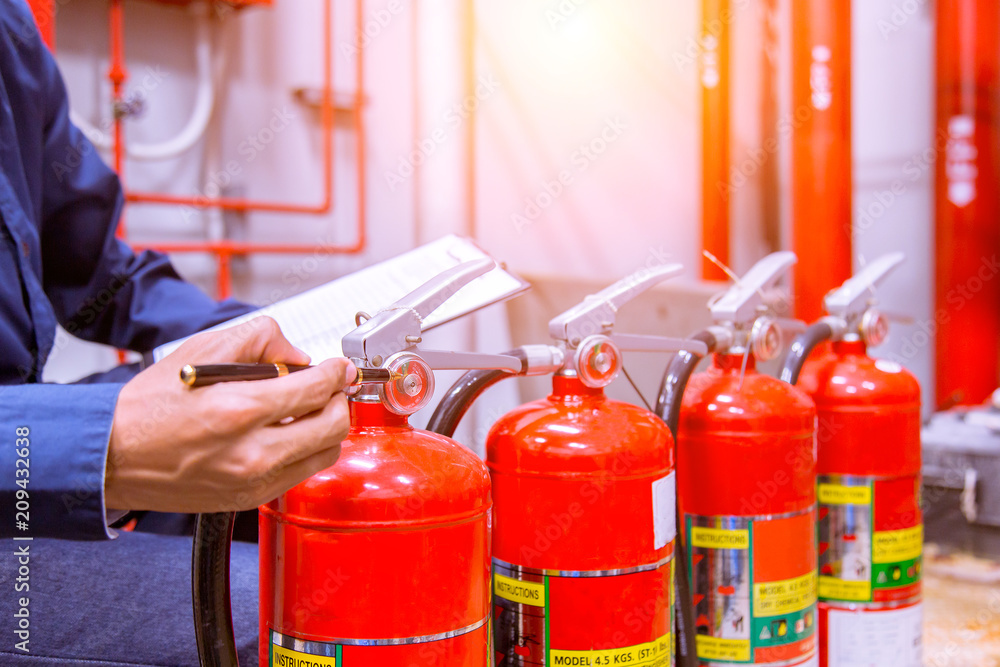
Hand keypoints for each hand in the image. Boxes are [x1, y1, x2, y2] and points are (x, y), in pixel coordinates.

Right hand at [105, 316, 355, 512]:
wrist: (113, 456)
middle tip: (327, 387)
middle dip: (337, 399)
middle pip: (333, 426)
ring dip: (327, 428)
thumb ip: (260, 340)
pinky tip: (288, 434)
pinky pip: (302, 474)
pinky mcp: (250, 499)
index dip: (335, 373)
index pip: (316, 389)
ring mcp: (253, 481)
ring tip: (308, 411)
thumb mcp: (204, 350)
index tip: (338, 368)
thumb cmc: (151, 406)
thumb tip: (298, 355)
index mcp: (239, 409)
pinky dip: (307, 450)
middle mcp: (251, 452)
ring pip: (326, 453)